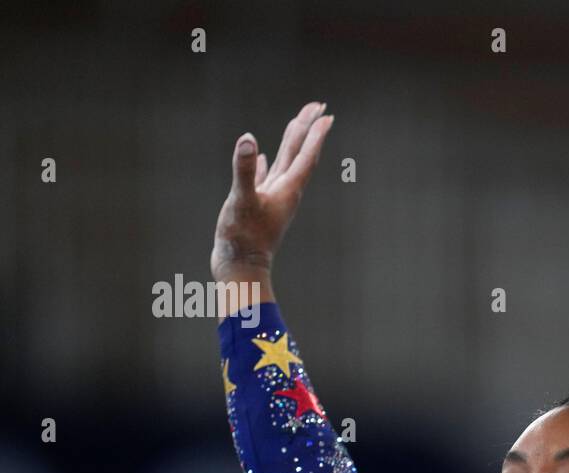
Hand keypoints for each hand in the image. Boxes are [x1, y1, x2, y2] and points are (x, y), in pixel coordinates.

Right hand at [210, 101, 334, 288]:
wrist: (239, 269)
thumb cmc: (242, 238)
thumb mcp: (242, 200)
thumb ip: (244, 170)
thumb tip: (248, 140)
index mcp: (287, 189)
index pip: (305, 155)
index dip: (315, 134)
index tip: (326, 114)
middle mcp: (284, 191)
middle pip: (299, 153)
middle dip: (307, 129)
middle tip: (318, 106)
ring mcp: (271, 198)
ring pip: (283, 162)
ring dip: (291, 142)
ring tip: (296, 123)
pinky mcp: (256, 205)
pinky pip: (263, 177)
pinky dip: (262, 164)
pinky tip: (259, 157)